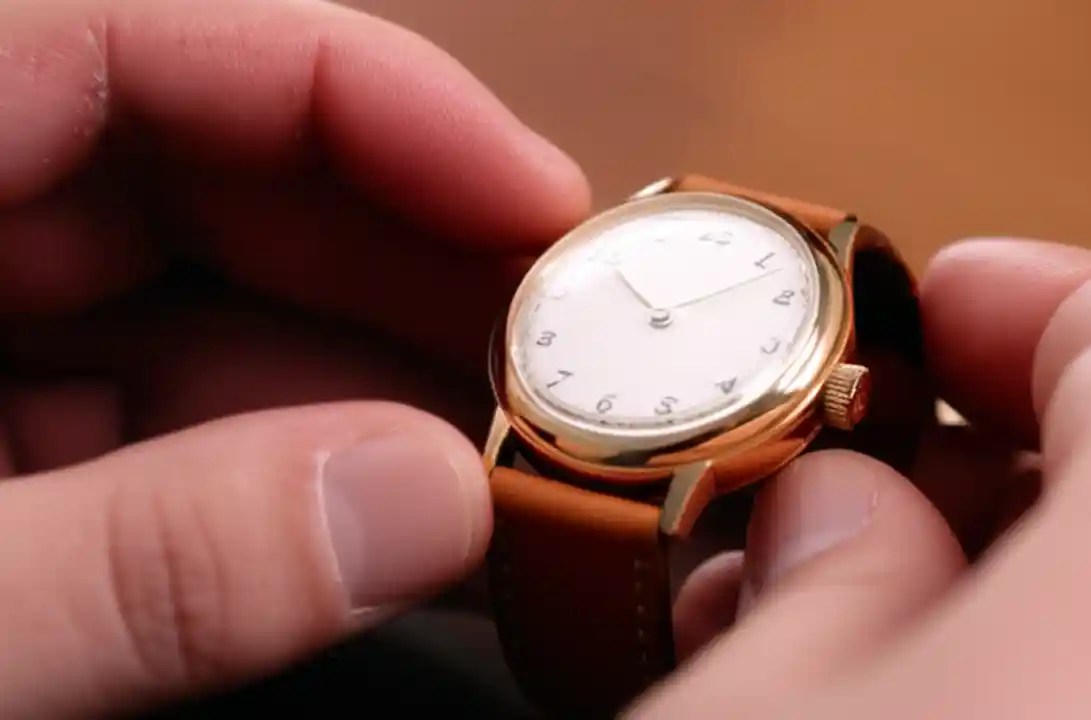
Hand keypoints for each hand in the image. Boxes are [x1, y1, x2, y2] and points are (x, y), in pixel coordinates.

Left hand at [0, 1, 587, 716]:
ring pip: (199, 310)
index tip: (539, 207)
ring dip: (363, 383)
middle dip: (402, 264)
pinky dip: (278, 467)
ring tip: (508, 453)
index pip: (147, 37)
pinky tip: (388, 515)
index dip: (377, 99)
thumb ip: (124, 569)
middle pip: (206, 173)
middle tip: (558, 360)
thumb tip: (418, 507)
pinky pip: (153, 419)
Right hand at [636, 239, 1090, 717]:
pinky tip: (913, 693)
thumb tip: (839, 516)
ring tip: (839, 617)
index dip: (1025, 303)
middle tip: (857, 480)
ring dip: (1010, 588)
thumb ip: (822, 570)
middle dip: (994, 465)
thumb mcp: (758, 714)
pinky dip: (1064, 676)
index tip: (933, 301)